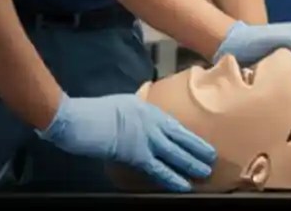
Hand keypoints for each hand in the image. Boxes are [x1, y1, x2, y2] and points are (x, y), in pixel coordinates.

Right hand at [36, 93, 215, 191]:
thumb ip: (135, 115)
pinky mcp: (137, 154)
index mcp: (148, 109)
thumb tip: (140, 125)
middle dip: (198, 148)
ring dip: (192, 163)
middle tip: (213, 158)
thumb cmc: (93, 113)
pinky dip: (173, 177)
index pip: (174, 125)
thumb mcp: (121, 105)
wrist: (78, 118)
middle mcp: (152, 121)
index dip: (189, 136)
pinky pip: (159, 168)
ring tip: (206, 172)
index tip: (200, 143)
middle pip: (181, 137)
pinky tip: (184, 185)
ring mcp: (146, 137)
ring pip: (176, 153)